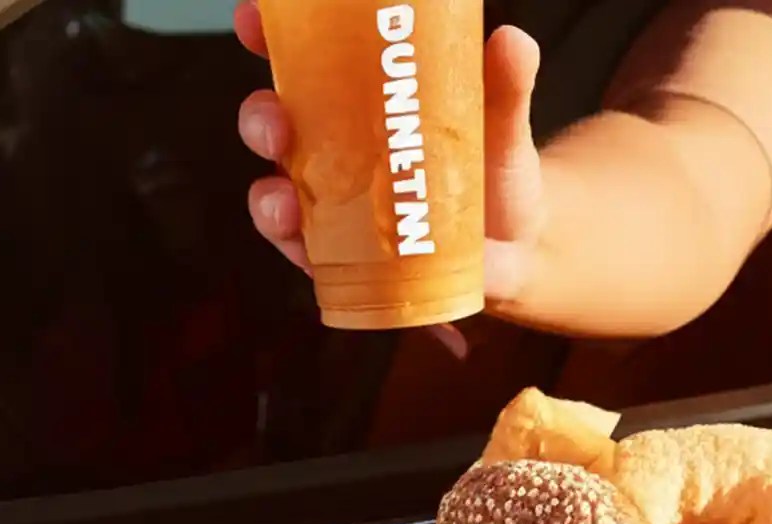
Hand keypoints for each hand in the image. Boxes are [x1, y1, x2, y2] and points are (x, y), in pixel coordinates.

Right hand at [233, 1, 545, 304]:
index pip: (303, 60)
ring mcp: (333, 202)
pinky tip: (302, 238)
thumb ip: (506, 86)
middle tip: (279, 119)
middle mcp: (334, 147)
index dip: (269, 37)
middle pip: (273, 122)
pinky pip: (299, 246)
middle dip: (261, 118)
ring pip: (275, 188)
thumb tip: (512, 40)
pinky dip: (292, 242)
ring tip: (287, 197)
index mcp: (360, 100)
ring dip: (268, 192)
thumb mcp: (503, 127)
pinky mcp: (340, 252)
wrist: (516, 252)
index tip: (254, 21)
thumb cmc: (495, 176)